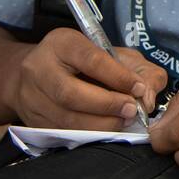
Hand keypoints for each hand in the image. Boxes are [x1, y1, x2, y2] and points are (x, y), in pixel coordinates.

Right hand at [5, 27, 167, 129]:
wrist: (36, 73)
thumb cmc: (82, 61)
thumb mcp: (111, 52)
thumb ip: (136, 68)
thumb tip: (147, 96)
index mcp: (62, 43)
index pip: (91, 60)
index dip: (118, 77)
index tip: (139, 88)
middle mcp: (40, 68)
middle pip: (71, 93)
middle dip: (107, 105)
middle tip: (131, 110)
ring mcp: (31, 97)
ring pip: (65, 118)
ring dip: (99, 125)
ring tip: (122, 122)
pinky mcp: (31, 120)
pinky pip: (61, 133)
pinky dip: (87, 135)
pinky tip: (104, 131)